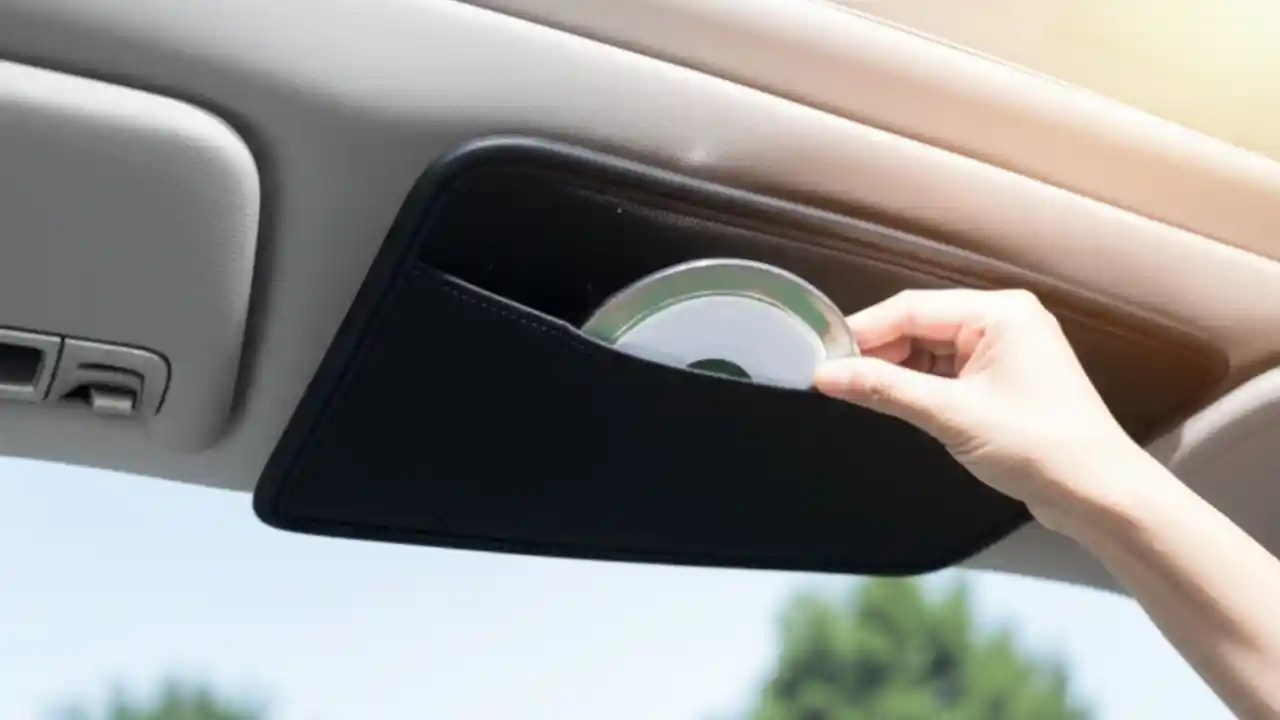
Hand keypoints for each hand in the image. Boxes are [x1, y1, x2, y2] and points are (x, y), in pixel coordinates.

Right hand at [814, 289, 1144, 532]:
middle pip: (917, 326)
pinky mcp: (1001, 381)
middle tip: (836, 381)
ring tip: (862, 397)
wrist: (1099, 494)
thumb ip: (885, 390)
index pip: (910, 309)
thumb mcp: (951, 416)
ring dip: (896, 373)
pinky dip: (918, 388)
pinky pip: (945, 372)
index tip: (823, 357)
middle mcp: (1004, 322)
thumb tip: (831, 376)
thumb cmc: (1045, 449)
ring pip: (928, 351)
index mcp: (1000, 313)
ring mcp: (1004, 351)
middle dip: (877, 354)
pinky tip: (896, 404)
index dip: (862, 333)